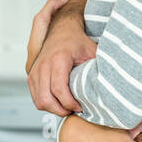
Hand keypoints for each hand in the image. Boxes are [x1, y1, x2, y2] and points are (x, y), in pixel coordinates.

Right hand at [26, 0, 96, 114]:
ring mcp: (35, 71)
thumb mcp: (92, 52)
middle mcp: (43, 65)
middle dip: (61, 110)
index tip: (80, 106)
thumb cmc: (78, 42)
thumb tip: (110, 84)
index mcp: (58, 59)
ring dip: (53, 109)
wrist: (63, 31)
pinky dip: (46, 104)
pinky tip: (58, 102)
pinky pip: (35, 98)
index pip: (59, 90)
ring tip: (67, 107)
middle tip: (73, 110)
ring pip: (39, 101)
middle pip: (46, 99)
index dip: (70, 104)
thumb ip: (98, 67)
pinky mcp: (31, 76)